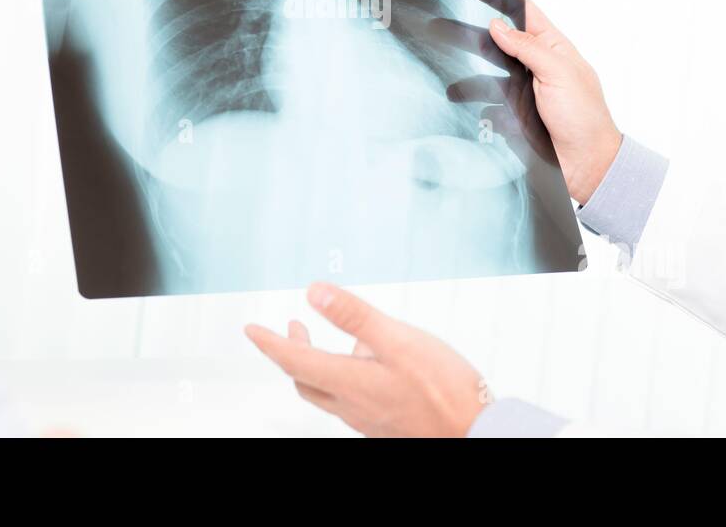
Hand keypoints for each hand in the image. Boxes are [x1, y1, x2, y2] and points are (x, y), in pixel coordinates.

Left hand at [245, 282, 489, 437]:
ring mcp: (367, 419)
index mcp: (349, 383)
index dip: (269, 343)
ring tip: (331, 340)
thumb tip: (313, 292)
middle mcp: (351, 407)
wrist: (475, 432)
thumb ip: (355, 316)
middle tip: (290, 329)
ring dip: (316, 366)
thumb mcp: (398, 340)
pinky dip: (343, 379)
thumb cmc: (443, 389)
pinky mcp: (384, 425)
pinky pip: (350, 402)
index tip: (250, 329)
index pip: (294, 360)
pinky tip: (369, 366)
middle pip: (305, 381)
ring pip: (327, 394)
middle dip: (290, 353)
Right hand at [436, 0, 621, 204]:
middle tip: (436, 27)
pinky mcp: (514, 118)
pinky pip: (488, 109)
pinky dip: (482, 113)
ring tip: (451, 90)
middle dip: (465, 35)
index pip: (520, 11)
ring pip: (485, 79)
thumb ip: (527, 47)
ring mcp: (522, 92)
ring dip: (466, 83)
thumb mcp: (559, 73)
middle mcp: (533, 66)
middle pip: (493, 43)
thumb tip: (497, 25)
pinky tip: (488, 122)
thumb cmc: (584, 117)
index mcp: (550, 47)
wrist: (588, 166)